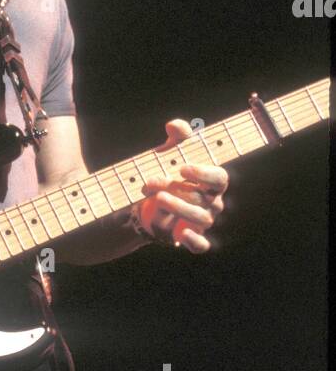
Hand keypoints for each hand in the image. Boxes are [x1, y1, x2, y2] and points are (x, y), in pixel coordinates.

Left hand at [137, 119, 228, 252]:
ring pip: (201, 218)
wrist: (150, 203)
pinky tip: (181, 234)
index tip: (182, 167)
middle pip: (205, 198)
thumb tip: (174, 125)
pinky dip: (194, 240)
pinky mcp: (193, 238)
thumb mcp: (170, 152)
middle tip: (155, 182)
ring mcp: (204, 221)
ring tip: (157, 198)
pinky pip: (201, 245)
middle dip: (179, 190)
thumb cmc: (168, 174)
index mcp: (212, 182)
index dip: (203, 173)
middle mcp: (213, 202)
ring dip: (178, 208)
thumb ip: (176, 136)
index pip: (219, 178)